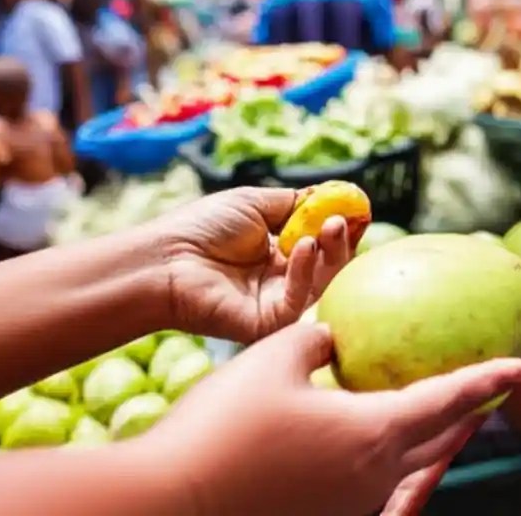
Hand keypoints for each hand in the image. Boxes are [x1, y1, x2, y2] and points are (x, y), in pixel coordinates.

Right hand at [140, 323, 520, 515]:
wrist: (170, 504)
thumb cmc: (223, 426)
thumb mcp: (273, 359)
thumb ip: (316, 338)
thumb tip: (333, 338)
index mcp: (374, 435)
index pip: (448, 400)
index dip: (487, 380)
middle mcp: (373, 476)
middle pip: (436, 441)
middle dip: (467, 414)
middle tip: (489, 390)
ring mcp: (348, 503)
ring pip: (403, 465)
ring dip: (425, 438)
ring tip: (435, 411)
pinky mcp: (321, 514)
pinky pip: (369, 481)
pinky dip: (385, 456)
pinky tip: (364, 436)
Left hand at [147, 187, 352, 342]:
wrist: (164, 258)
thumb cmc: (200, 228)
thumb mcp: (254, 203)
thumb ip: (295, 203)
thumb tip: (332, 195)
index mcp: (276, 254)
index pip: (320, 244)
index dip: (340, 227)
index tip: (357, 209)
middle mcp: (280, 281)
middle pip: (327, 266)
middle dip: (341, 241)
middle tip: (345, 220)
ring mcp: (275, 304)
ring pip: (321, 284)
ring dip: (330, 253)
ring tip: (330, 227)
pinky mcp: (267, 324)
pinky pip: (298, 301)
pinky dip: (306, 273)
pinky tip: (302, 248)